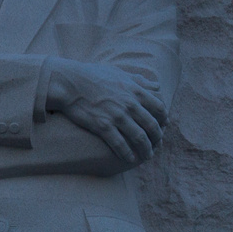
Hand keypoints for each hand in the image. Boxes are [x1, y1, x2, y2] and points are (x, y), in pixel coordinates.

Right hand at [45, 59, 165, 165]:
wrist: (69, 82)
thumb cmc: (92, 75)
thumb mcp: (118, 73)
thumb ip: (139, 81)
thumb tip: (156, 86)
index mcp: (135, 91)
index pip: (159, 108)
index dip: (163, 120)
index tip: (162, 126)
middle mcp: (130, 104)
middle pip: (152, 125)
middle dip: (157, 138)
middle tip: (157, 145)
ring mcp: (117, 116)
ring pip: (139, 137)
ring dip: (146, 149)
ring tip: (147, 156)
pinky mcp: (103, 126)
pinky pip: (120, 144)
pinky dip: (127, 153)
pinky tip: (130, 159)